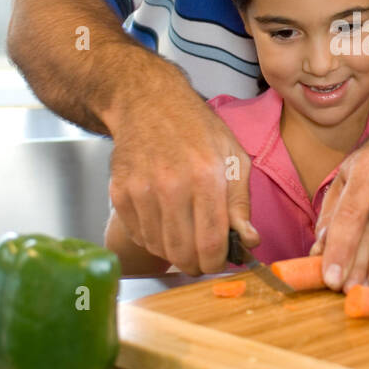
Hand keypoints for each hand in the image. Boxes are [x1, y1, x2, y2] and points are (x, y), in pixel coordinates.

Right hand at [106, 88, 258, 276]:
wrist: (148, 104)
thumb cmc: (196, 130)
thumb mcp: (234, 158)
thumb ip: (241, 203)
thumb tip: (249, 241)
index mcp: (206, 176)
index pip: (211, 243)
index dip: (217, 264)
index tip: (219, 263)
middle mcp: (171, 185)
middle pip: (182, 253)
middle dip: (196, 264)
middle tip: (202, 256)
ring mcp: (140, 191)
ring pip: (159, 248)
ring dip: (174, 251)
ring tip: (185, 233)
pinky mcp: (119, 194)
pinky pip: (139, 236)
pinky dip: (154, 238)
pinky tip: (165, 221)